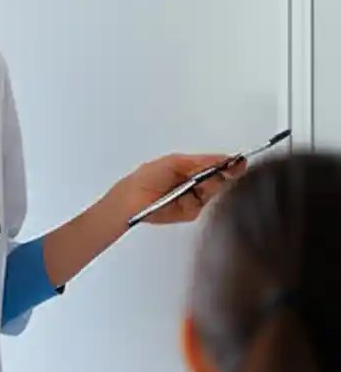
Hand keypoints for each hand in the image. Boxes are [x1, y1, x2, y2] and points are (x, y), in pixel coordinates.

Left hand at [111, 153, 248, 224]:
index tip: (240, 162)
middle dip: (217, 175)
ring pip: (211, 192)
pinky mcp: (189, 212)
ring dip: (202, 188)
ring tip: (187, 186)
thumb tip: (223, 159)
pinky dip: (191, 200)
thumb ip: (200, 161)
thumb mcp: (175, 162)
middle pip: (219, 179)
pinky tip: (181, 198)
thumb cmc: (148, 177)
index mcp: (192, 168)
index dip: (231, 165)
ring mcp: (193, 199)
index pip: (218, 166)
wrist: (132, 199)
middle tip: (207, 174)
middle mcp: (196, 184)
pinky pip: (198, 206)